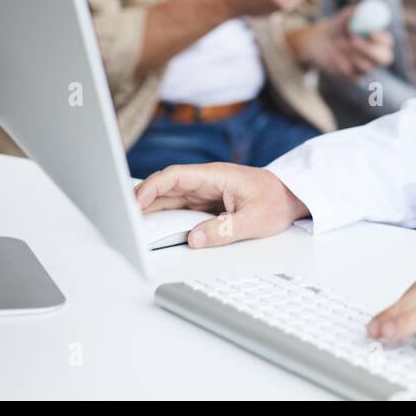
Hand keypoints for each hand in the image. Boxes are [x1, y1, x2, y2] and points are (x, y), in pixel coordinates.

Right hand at [134, 162, 309, 247]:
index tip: (135, 202)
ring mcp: (205, 192)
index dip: (153, 187)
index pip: (176, 176)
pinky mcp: (206, 203)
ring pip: (170, 197)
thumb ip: (225, 230)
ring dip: (151, 208)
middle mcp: (206, 181)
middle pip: (167, 186)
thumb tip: (194, 239)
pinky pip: (180, 207)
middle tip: (123, 217)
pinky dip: (165, 215)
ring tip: (131, 224)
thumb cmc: (277, 201)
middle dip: (143, 199)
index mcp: (216, 176)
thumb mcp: (255, 220)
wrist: (293, 197)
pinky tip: (152, 226)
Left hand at [290, 5, 393, 79]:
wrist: (318, 43)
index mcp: (378, 40)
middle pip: (384, 59)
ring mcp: (366, 68)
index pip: (387, 42)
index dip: (381, 38)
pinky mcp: (354, 77)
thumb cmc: (336, 26)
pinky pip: (352, 72)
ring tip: (337, 43)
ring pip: (365, 66)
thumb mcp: (344, 16)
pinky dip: (341, 62)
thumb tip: (363, 8)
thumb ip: (355, 12)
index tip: (370, 32)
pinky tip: (334, 56)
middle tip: (353, 40)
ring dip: (349, 53)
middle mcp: (376, 55)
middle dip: (371, 51)